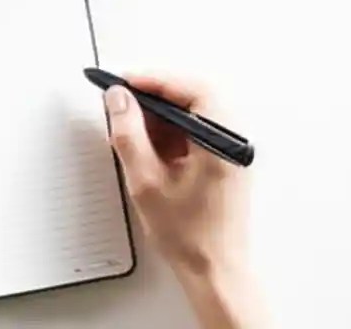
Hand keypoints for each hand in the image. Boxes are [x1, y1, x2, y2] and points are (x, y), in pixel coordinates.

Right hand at [103, 74, 265, 328]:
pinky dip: (167, 133)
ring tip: (128, 128)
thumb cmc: (190, 236)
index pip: (193, 89)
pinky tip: (146, 147)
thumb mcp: (145, 181)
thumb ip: (128, 135)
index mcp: (221, 142)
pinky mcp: (221, 163)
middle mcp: (231, 143)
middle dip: (154, 95)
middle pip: (194, 97)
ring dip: (159, 116)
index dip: (155, 79)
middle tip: (122, 99)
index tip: (125, 82)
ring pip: (192, 114)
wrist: (213, 270)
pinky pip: (193, 133)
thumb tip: (119, 100)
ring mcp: (228, 153)